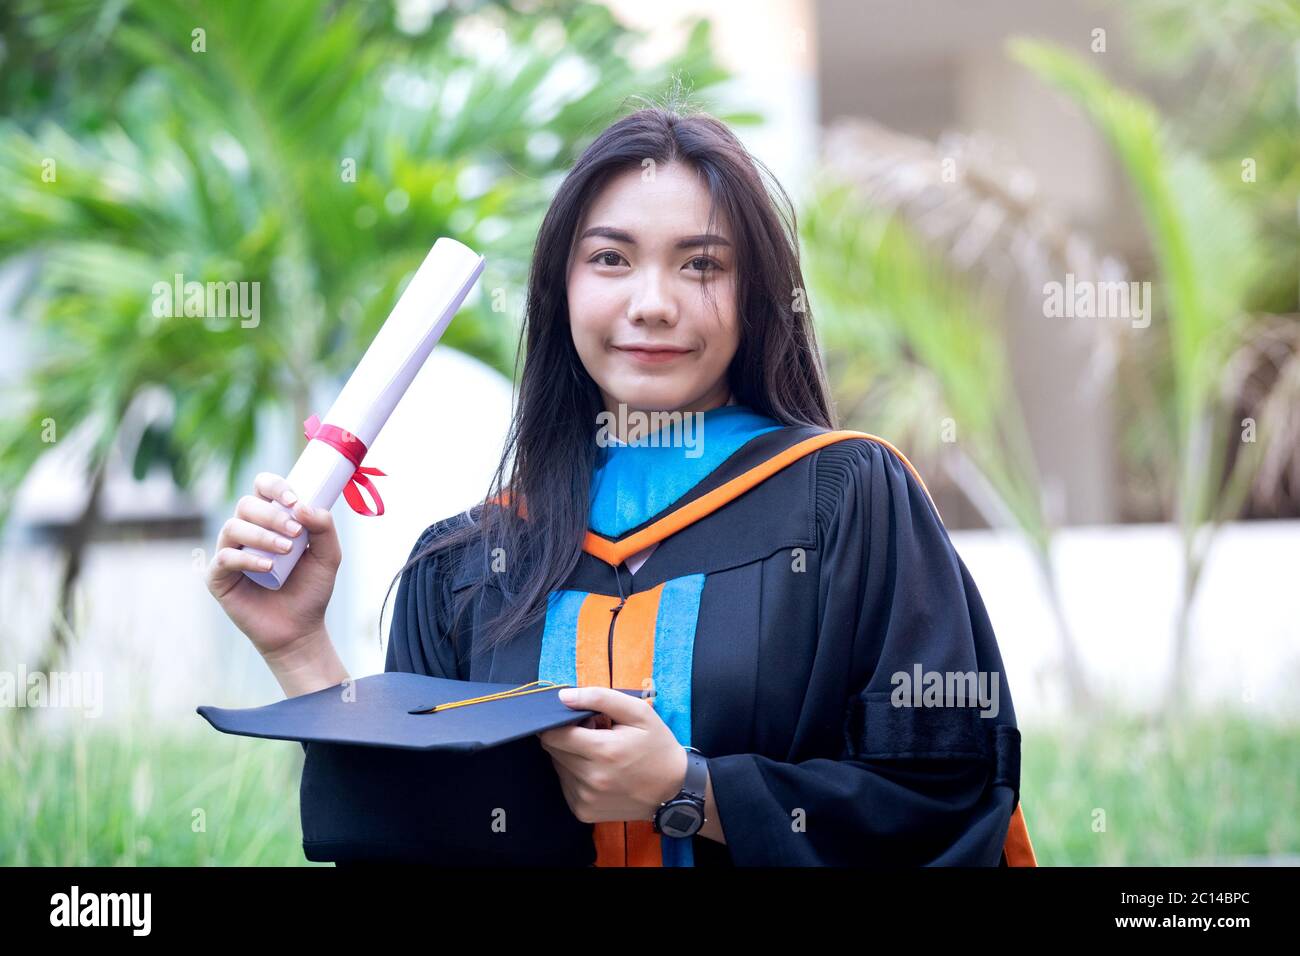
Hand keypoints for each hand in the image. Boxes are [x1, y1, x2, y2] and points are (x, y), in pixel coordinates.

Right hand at [206, 471, 341, 657]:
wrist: (301, 629)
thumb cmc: (311, 589)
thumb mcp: (328, 556)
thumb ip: (324, 527)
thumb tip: (303, 506)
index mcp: (269, 521)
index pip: (262, 488)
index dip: (274, 487)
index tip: (294, 500)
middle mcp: (246, 533)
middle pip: (246, 505)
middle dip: (272, 514)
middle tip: (296, 533)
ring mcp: (230, 554)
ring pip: (233, 527)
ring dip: (261, 535)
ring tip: (286, 550)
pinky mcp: (218, 578)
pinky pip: (224, 558)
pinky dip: (247, 559)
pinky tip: (267, 567)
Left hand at [537, 686, 686, 824]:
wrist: (674, 790)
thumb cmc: (657, 746)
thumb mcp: (638, 713)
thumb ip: (600, 698)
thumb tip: (564, 697)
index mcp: (603, 751)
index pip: (554, 735)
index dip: (561, 723)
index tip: (579, 720)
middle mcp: (591, 779)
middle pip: (553, 750)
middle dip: (567, 737)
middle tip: (593, 735)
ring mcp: (585, 799)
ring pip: (557, 767)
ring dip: (571, 756)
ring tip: (599, 754)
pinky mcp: (583, 811)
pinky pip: (565, 785)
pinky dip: (575, 775)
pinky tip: (598, 772)